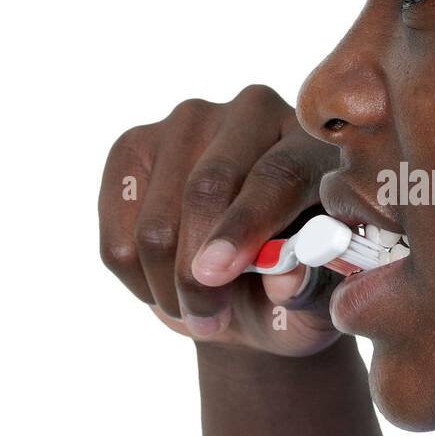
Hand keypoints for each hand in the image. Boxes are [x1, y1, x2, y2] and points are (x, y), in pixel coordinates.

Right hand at [98, 85, 342, 355]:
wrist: (247, 293)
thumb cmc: (295, 291)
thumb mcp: (317, 304)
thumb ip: (310, 290)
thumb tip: (285, 278)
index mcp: (316, 146)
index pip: (277, 175)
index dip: (244, 226)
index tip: (214, 274)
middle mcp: (255, 114)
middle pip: (207, 185)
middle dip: (194, 266)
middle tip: (205, 321)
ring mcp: (190, 122)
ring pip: (157, 214)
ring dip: (166, 282)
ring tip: (196, 311)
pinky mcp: (135, 145)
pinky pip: (117, 220)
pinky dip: (133, 270)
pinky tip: (163, 282)